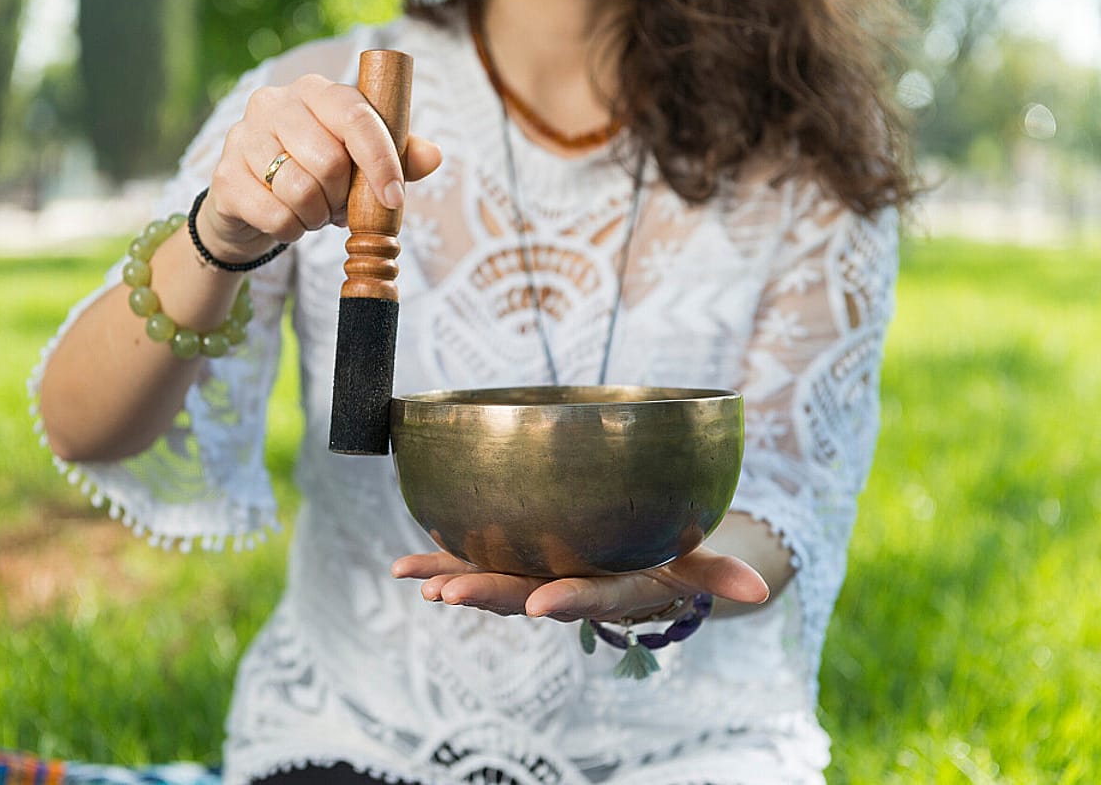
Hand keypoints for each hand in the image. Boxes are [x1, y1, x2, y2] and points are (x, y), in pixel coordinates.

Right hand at [197, 74, 442, 261]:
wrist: (253, 207)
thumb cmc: (316, 177)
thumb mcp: (361, 167)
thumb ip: (398, 159)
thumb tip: (434, 156)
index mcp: (316, 91)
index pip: (357, 117)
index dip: (381, 161)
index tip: (394, 198)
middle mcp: (274, 103)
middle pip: (329, 161)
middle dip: (342, 197)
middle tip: (337, 204)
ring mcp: (243, 136)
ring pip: (300, 191)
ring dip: (317, 216)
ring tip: (312, 211)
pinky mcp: (225, 176)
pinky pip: (276, 215)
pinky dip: (292, 230)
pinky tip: (289, 221)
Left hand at [391, 545, 769, 622]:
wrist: (626, 566)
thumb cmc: (662, 557)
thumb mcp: (691, 562)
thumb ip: (717, 572)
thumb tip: (762, 589)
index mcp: (607, 588)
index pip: (588, 597)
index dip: (566, 601)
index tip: (542, 606)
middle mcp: (563, 586)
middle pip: (524, 593)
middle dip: (487, 595)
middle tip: (450, 594)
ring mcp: (531, 574)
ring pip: (490, 581)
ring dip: (453, 580)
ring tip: (421, 583)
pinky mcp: (508, 559)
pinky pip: (468, 561)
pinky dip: (435, 561)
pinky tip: (401, 569)